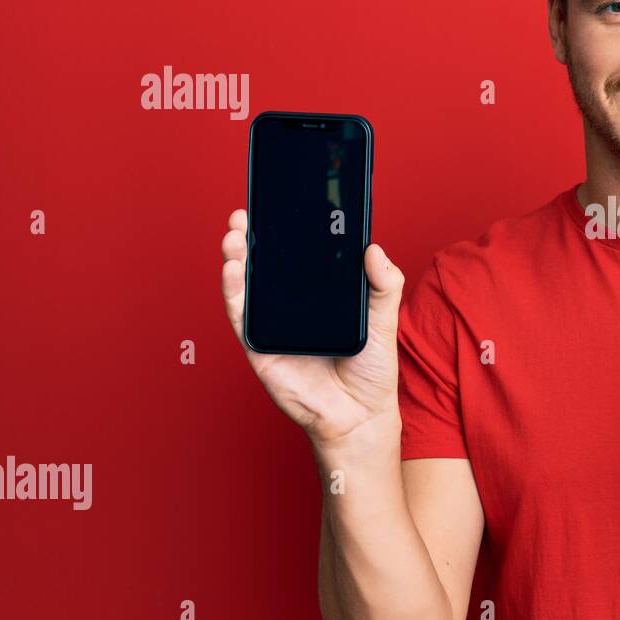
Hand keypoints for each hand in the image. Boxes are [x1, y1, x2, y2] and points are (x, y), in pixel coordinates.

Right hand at [220, 208, 405, 447]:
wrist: (360, 415)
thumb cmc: (371, 370)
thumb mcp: (385, 320)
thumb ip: (384, 285)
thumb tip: (374, 249)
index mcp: (320, 296)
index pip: (298, 257)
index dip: (286, 231)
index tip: (279, 204)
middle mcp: (292, 306)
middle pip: (266, 265)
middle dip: (252, 236)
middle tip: (248, 212)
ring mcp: (273, 325)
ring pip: (247, 285)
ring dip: (236, 256)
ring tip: (236, 233)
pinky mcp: (260, 347)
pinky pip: (242, 316)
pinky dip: (234, 291)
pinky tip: (234, 268)